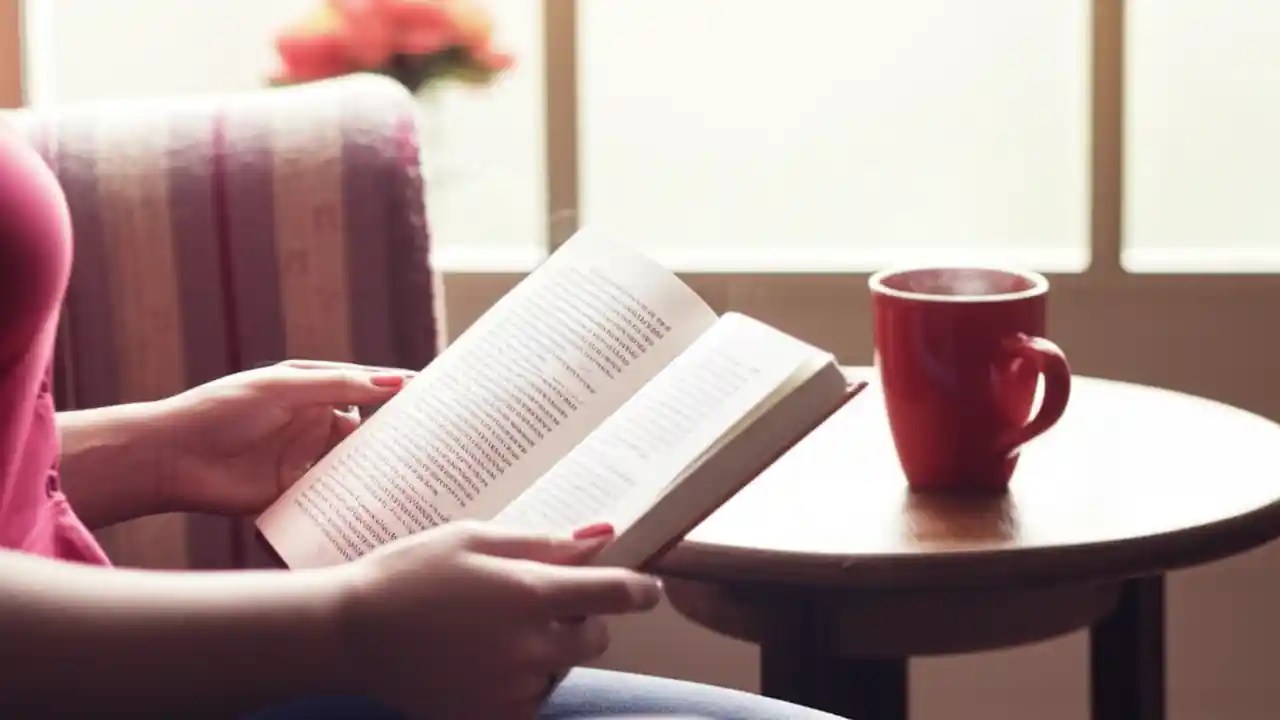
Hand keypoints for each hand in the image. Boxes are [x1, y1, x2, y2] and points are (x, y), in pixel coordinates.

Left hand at [154, 360, 413, 515]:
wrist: (169, 458)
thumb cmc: (221, 410)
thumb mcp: (283, 387)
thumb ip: (336, 385)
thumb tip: (393, 382)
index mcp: (313, 391)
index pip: (367, 389)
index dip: (400, 393)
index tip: (439, 398)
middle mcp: (313, 425)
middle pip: (367, 432)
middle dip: (397, 439)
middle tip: (438, 447)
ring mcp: (305, 460)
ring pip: (353, 466)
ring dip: (378, 472)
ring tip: (421, 480)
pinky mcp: (293, 494)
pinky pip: (332, 498)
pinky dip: (353, 501)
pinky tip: (380, 507)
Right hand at [335, 521, 661, 719]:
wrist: (350, 635)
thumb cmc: (409, 573)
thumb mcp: (474, 539)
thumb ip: (544, 543)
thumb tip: (603, 536)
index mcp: (528, 593)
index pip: (613, 593)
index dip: (639, 589)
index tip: (648, 587)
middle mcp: (529, 646)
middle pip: (596, 637)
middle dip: (583, 618)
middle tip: (538, 602)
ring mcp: (512, 689)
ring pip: (562, 669)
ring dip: (548, 651)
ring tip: (492, 632)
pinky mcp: (493, 718)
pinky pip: (533, 701)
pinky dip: (522, 683)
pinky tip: (483, 663)